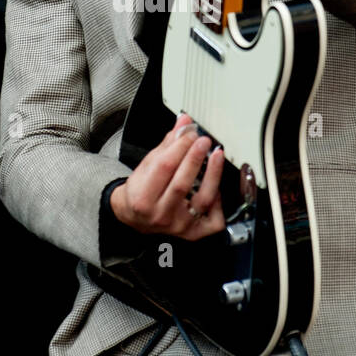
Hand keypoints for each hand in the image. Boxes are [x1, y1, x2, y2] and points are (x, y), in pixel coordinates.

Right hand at [110, 113, 225, 240]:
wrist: (136, 217)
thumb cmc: (140, 191)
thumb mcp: (147, 165)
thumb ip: (168, 144)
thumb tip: (184, 123)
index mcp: (143, 198)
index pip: (164, 167)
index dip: (179, 146)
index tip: (189, 133)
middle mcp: (160, 214)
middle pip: (182, 183)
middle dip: (195, 157)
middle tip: (203, 141)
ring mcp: (178, 225)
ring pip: (202, 199)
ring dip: (213, 174)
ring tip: (216, 155)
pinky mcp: (192, 232)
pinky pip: (213, 219)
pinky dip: (219, 202)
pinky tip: (218, 186)